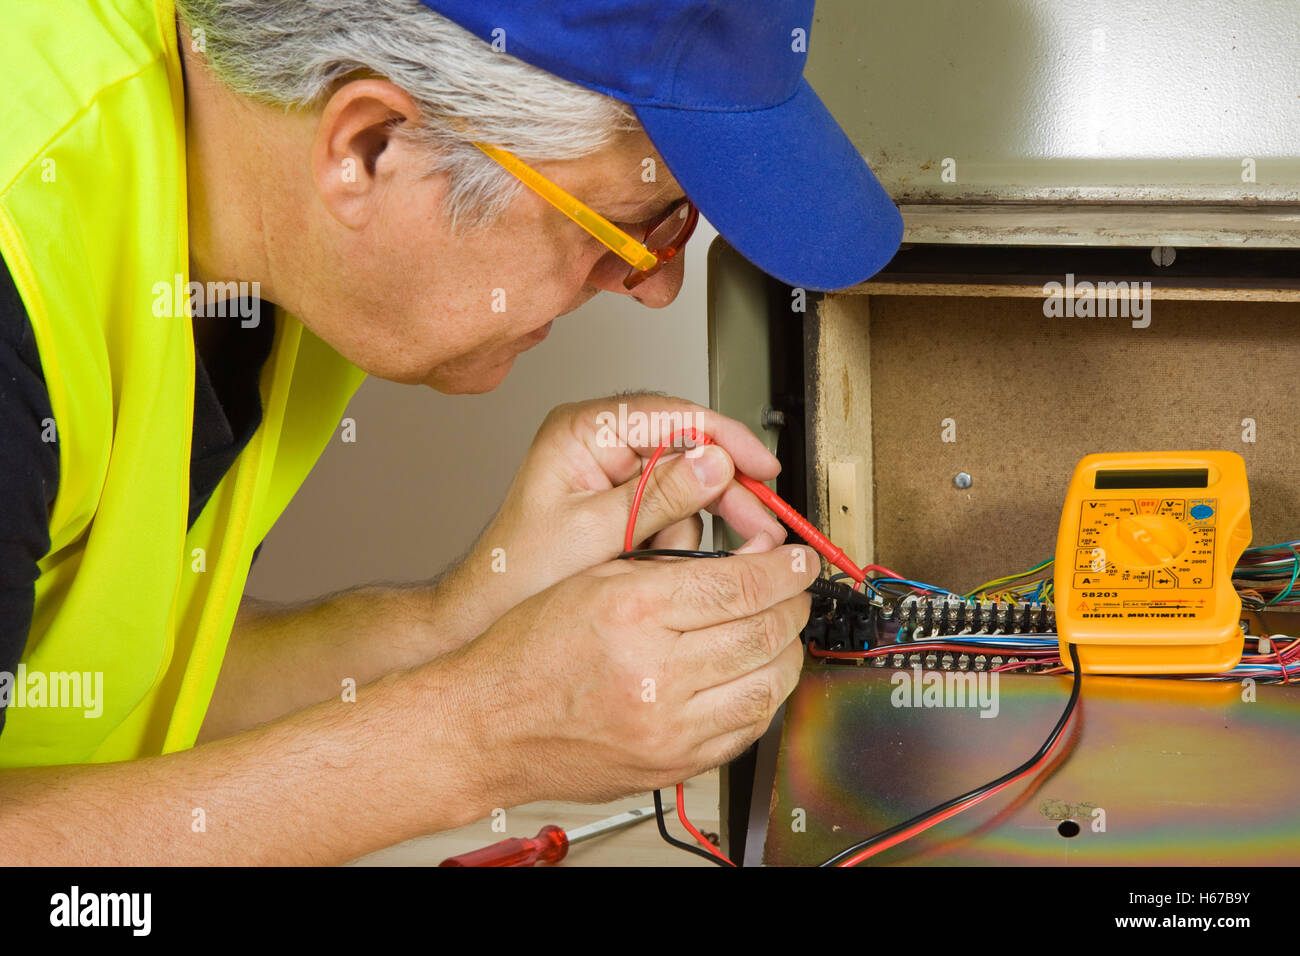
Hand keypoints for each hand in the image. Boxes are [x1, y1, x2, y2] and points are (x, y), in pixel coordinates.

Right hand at [449, 544, 817, 804]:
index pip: (739, 585)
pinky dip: (763, 698)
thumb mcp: (593, 580)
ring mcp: (666, 728)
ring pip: (766, 687)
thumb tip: (747, 561)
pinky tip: (755, 676)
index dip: (785, 568)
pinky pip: (745, 731)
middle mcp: (653, 674)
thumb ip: (672, 566)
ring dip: (788, 653)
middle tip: (795, 590)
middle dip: (794, 606)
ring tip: (780, 631)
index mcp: (631, 614)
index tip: (799, 559)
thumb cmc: (527, 651)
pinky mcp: (673, 764)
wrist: (486, 726)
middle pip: (762, 634)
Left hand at [461, 394, 787, 625]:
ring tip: (675, 558)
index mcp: (583, 431)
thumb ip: (657, 497)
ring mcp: (613, 474)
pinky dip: (678, 539)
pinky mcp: (623, 505)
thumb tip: (715, 463)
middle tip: (760, 528)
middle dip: (723, 492)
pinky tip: (660, 562)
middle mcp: (600, 443)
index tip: (763, 467)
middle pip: (687, 449)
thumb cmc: (519, 573)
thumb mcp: (594, 534)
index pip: (672, 415)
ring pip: (687, 485)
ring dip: (693, 525)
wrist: (489, 615)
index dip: (725, 439)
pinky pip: (674, 512)